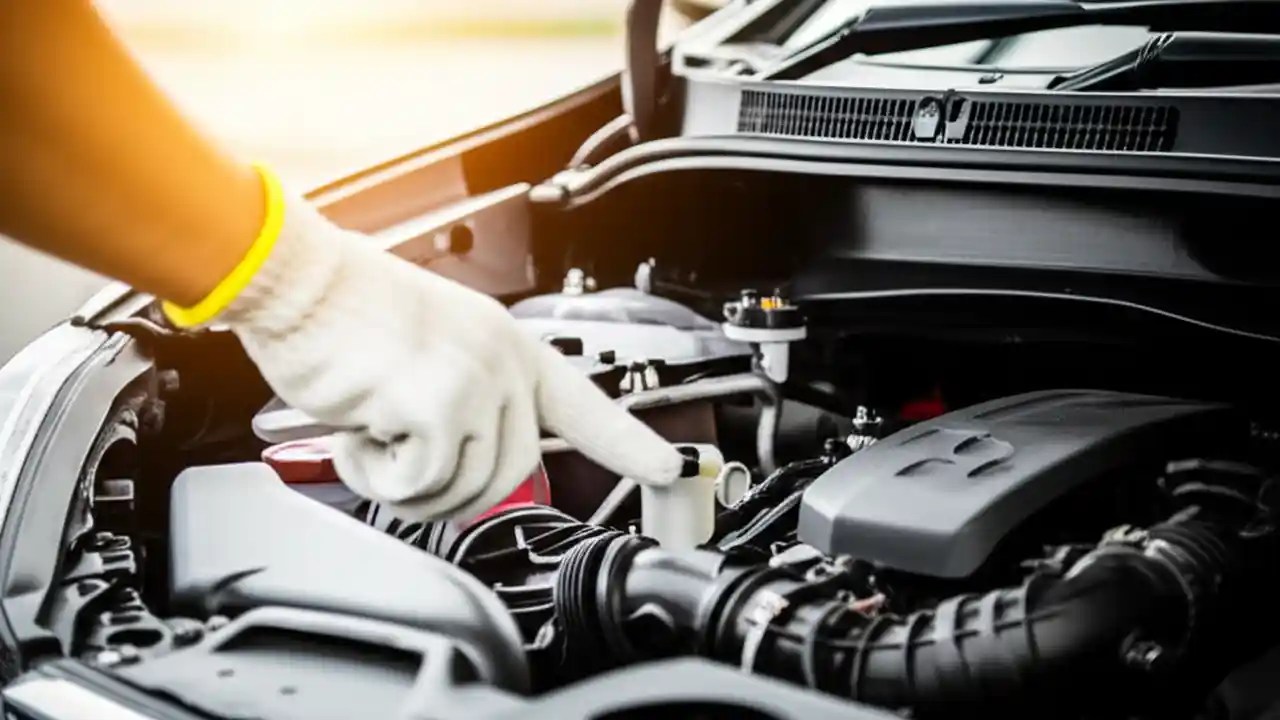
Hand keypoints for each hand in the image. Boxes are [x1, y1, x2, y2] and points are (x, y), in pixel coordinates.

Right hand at [217, 191, 683, 520]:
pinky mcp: (438, 406)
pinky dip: (380, 476)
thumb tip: (465, 460)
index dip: (630, 444)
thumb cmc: (347, 313)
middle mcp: (503, 363)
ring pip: (468, 489)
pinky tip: (359, 434)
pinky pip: (424, 484)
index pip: (586, 404)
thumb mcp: (430, 350)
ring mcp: (476, 383)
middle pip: (513, 477)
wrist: (297, 278)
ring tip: (374, 431)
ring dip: (409, 482)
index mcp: (508, 345)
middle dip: (453, 487)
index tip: (669, 468)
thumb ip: (467, 400)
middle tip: (399, 456)